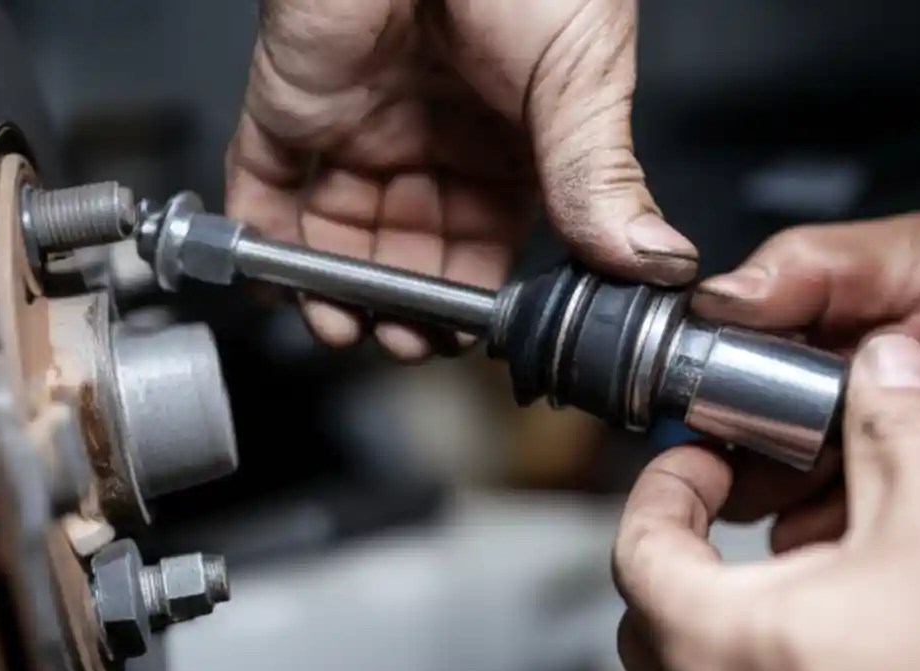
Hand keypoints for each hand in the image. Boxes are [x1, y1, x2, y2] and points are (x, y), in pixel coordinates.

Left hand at [226, 0, 696, 361]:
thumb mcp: (580, 74)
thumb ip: (600, 174)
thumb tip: (653, 259)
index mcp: (516, 134)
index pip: (496, 238)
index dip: (483, 294)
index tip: (474, 339)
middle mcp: (436, 135)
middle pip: (416, 245)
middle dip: (408, 305)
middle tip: (406, 346)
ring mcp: (361, 120)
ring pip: (343, 230)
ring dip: (338, 292)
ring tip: (344, 328)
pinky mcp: (293, 101)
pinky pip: (266, 182)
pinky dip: (266, 239)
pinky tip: (280, 281)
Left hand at [613, 335, 919, 670]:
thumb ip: (897, 426)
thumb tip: (884, 367)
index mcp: (726, 642)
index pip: (638, 547)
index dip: (666, 485)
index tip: (704, 458)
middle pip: (656, 617)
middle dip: (688, 549)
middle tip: (733, 506)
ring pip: (706, 670)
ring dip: (737, 605)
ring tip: (799, 561)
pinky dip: (778, 657)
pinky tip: (845, 628)